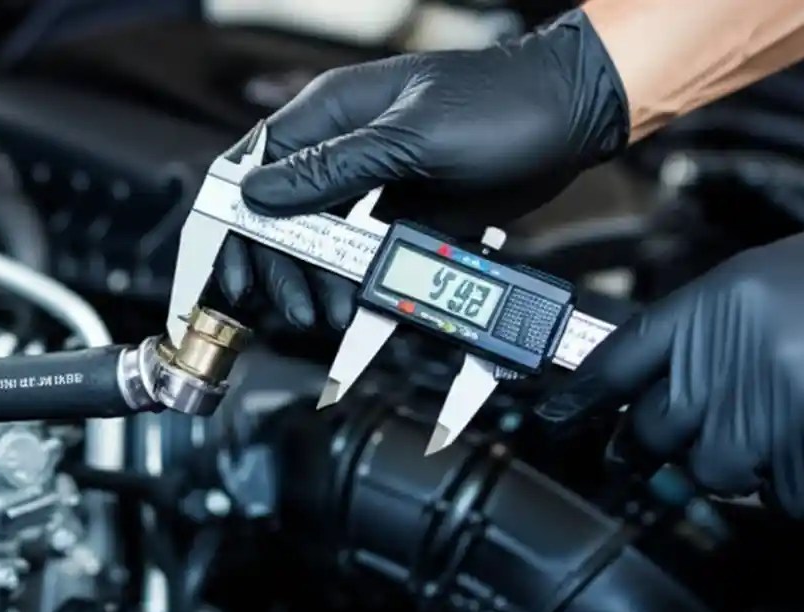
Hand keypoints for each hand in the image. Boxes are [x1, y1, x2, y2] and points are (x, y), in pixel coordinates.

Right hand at [215, 8, 629, 330]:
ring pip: (320, 244)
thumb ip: (333, 168)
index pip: (253, 165)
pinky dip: (358, 286)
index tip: (230, 267)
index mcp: (332, 113)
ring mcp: (373, 184)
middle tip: (297, 305)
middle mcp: (344, 148)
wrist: (573, 118)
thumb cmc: (503, 104)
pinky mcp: (403, 215)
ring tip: (332, 314)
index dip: (232, 218)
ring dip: (319, 283)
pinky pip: (365, 258)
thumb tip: (260, 191)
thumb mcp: (411, 138)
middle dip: (280, 267)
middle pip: (279, 216)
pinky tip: (360, 309)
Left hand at [536, 230, 803, 518]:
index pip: (618, 358)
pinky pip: (779, 494)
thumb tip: (655, 385)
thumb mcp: (768, 287)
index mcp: (716, 305)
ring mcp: (768, 413)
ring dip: (742, 460)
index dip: (578, 395)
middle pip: (652, 429)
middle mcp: (728, 360)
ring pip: (711, 470)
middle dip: (670, 437)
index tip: (550, 418)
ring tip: (793, 417)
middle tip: (720, 419)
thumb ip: (707, 333)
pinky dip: (796, 481)